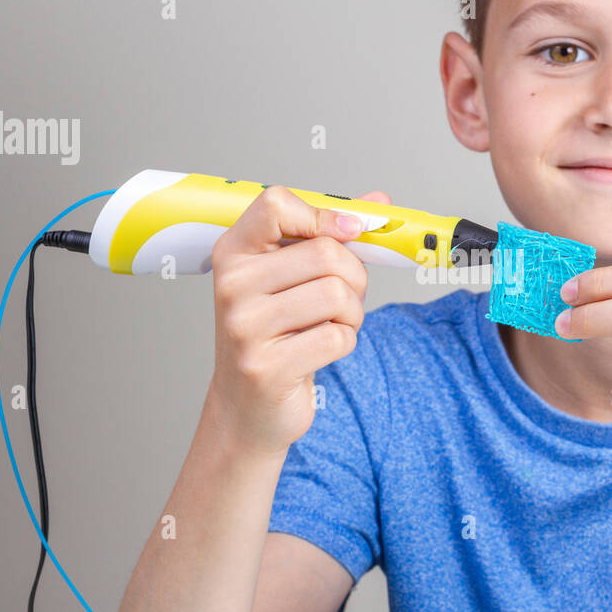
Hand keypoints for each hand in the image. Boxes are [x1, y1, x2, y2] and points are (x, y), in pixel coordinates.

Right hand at [205, 186, 391, 454]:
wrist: (247, 409)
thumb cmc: (276, 336)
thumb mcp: (293, 280)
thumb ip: (331, 236)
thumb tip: (379, 202)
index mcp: (233, 253)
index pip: (275, 203)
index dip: (324, 216)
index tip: (348, 233)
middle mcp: (232, 285)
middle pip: (325, 253)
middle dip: (354, 276)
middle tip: (345, 298)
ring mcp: (245, 327)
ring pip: (337, 294)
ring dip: (353, 313)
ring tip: (332, 325)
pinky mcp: (266, 367)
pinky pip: (338, 337)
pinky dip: (345, 342)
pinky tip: (321, 350)